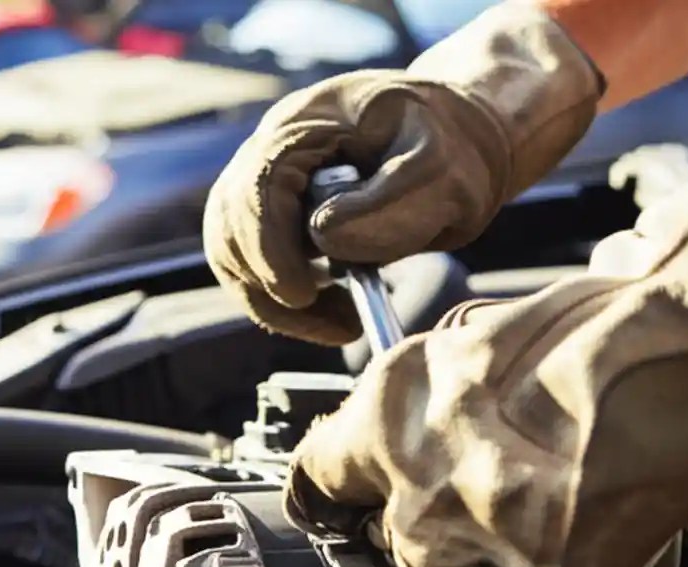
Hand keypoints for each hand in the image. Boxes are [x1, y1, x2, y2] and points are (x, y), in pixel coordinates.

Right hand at [203, 3, 600, 344]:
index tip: (303, 294)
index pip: (255, 188)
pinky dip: (281, 301)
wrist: (459, 140)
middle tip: (337, 322)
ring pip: (231, 253)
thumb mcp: (443, 168)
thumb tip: (321, 238)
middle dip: (270, 284)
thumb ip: (390, 201)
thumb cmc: (455, 146)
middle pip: (229, 225)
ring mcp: (264, 183)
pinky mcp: (271, 216)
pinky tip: (329, 311)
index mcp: (305, 123)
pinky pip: (251, 266)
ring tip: (341, 322)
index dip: (268, 246)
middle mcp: (270, 150)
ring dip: (275, 301)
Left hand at [285, 160, 687, 566]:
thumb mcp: (475, 340)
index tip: (343, 510)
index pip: (316, 477)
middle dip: (431, 531)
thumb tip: (403, 428)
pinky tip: (572, 559)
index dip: (336, 498)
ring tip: (544, 518)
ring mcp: (475, 537)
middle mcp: (415, 473)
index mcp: (390, 405)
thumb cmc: (602, 324)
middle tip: (490, 500)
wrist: (684, 346)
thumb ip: (423, 398)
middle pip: (391, 542)